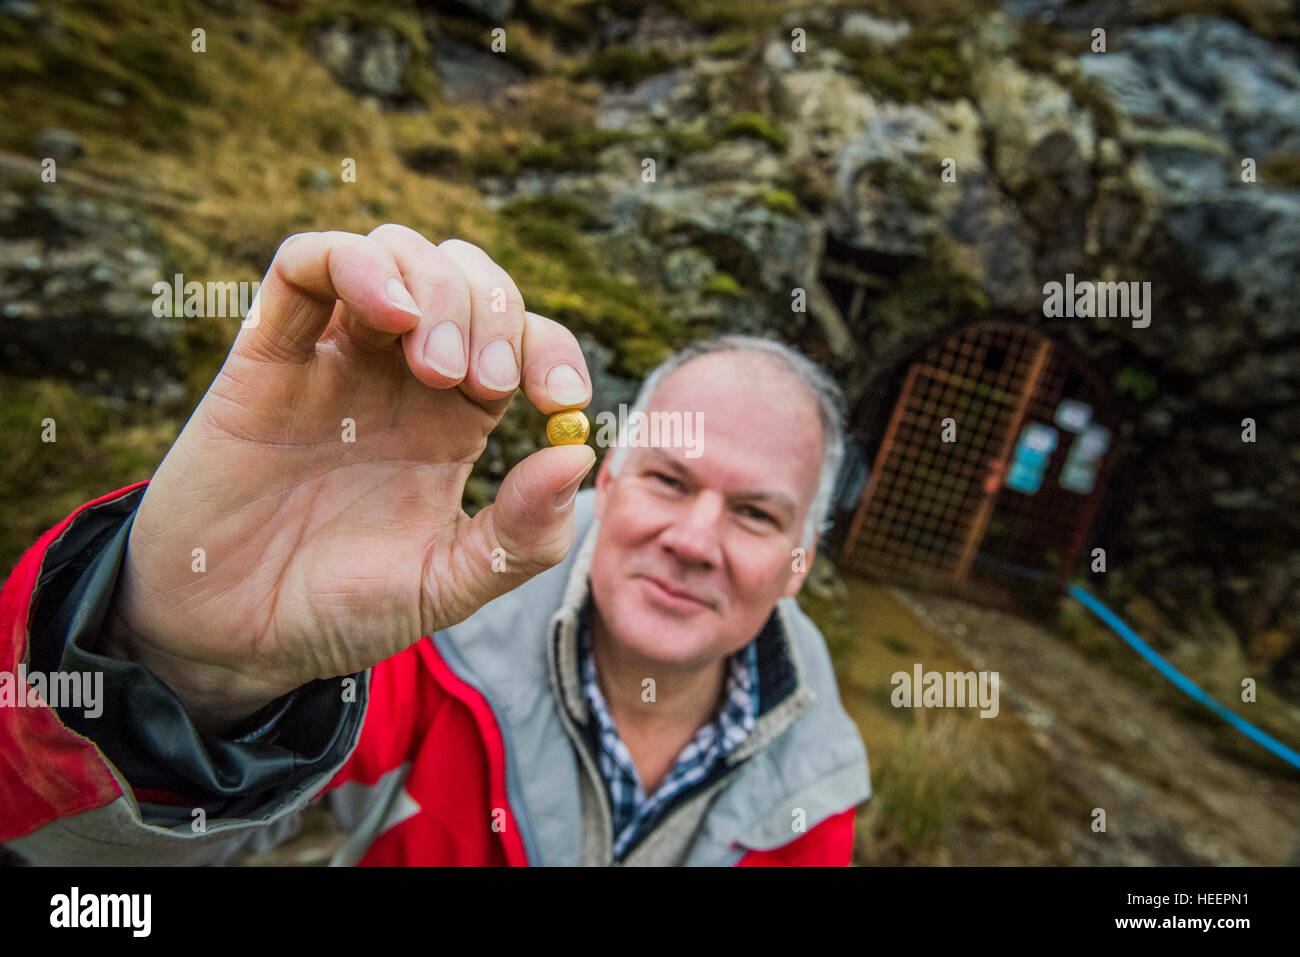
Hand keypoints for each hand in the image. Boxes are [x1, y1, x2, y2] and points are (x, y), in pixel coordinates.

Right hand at [103, 225, 595, 732]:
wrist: (232, 637)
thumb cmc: (340, 609)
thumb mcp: (448, 585)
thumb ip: (520, 535)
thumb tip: (579, 455)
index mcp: (454, 421)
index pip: (523, 339)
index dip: (552, 349)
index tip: (562, 399)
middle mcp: (400, 377)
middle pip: (468, 279)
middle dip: (494, 313)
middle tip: (481, 383)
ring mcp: (334, 358)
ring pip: (397, 252)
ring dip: (437, 287)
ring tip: (436, 364)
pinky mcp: (266, 354)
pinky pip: (305, 264)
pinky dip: (357, 262)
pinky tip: (390, 311)